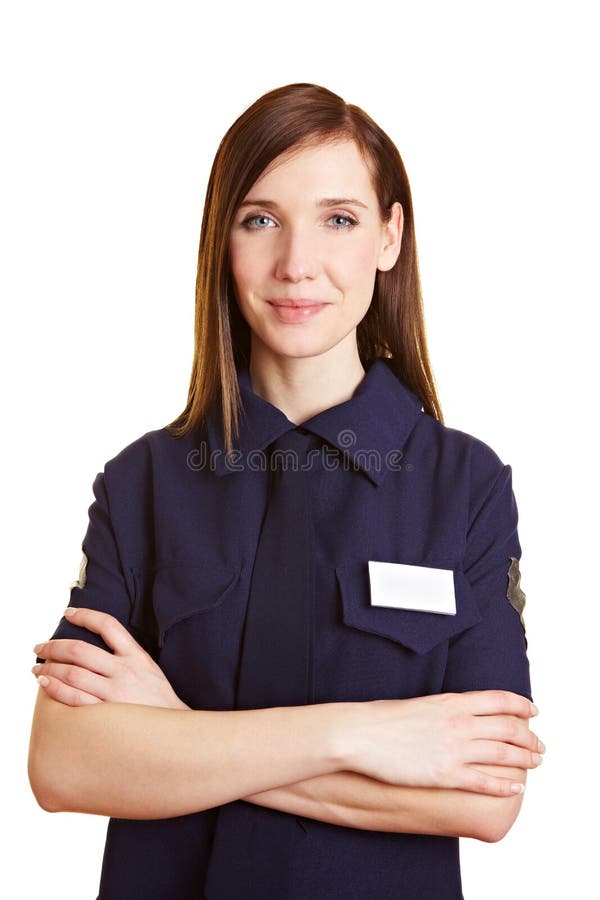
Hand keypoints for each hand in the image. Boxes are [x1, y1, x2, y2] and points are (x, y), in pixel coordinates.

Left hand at [32, 606, 189, 709]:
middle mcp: (125, 671)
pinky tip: (45, 683)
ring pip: (73, 673)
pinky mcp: (107, 715)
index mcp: (137, 656)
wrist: (174, 734)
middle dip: (54, 646)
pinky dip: (56, 688)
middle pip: (80, 650)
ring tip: (37, 667)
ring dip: (50, 667)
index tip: (68, 613)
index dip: (85, 615)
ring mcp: (115, 693)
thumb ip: (128, 657)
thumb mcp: (150, 670)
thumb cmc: (159, 702)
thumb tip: (99, 645)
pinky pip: (74, 699)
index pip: (108, 625)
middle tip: (40, 647)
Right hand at [342, 690, 543, 796]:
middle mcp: (459, 723)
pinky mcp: (445, 774)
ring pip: (504, 754)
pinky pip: (485, 781)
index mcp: (452, 702)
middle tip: (539, 745)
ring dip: (525, 759)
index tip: (533, 711)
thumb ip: (445, 708)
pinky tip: (516, 787)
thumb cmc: (382, 719)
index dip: (522, 705)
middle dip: (530, 737)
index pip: (500, 700)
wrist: (359, 735)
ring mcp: (454, 749)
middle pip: (509, 728)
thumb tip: (459, 712)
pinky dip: (505, 785)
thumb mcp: (421, 704)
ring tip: (536, 763)